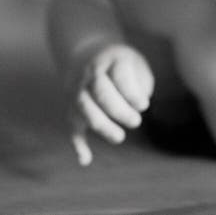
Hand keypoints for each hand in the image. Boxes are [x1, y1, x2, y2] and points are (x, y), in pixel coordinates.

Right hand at [68, 44, 154, 165]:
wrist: (86, 54)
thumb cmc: (120, 64)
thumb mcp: (135, 64)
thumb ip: (141, 82)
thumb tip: (139, 105)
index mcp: (111, 59)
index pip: (119, 76)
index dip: (132, 94)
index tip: (144, 106)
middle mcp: (91, 73)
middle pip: (101, 92)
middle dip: (119, 110)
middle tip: (136, 122)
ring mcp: (78, 90)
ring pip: (84, 109)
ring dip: (102, 126)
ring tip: (119, 137)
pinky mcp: (72, 108)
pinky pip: (72, 126)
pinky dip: (77, 144)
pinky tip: (86, 160)